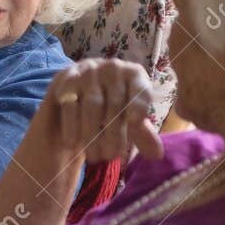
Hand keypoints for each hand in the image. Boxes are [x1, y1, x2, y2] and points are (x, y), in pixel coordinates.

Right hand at [36, 59, 162, 163]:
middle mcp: (113, 67)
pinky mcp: (67, 78)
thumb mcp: (127, 120)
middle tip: (109, 156)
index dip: (139, 105)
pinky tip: (74, 145)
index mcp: (134, 74)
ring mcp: (89, 70)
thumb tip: (157, 154)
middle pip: (116, 103)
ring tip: (94, 156)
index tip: (135, 124)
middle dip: (113, 134)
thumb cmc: (108, 108)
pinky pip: (71, 105)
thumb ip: (142, 135)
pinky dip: (73, 127)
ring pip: (93, 105)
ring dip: (93, 134)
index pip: (141, 89)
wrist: (75, 94)